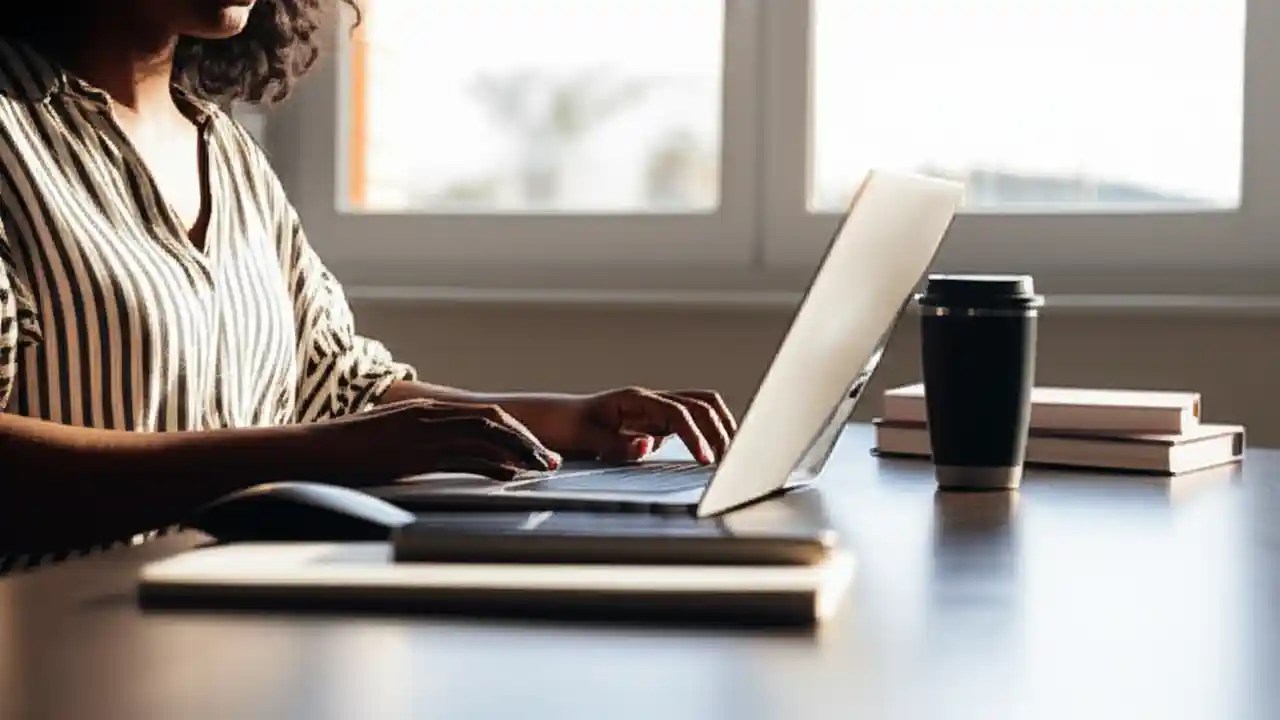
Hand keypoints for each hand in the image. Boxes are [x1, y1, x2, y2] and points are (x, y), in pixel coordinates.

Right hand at [318, 399, 561, 482]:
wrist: (311, 450)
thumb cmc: (345, 450)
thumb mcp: (388, 439)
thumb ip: (416, 442)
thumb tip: (439, 457)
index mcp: (426, 411)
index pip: (484, 416)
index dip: (516, 432)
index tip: (536, 450)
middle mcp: (430, 417)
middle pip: (494, 422)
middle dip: (528, 441)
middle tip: (552, 461)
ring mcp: (423, 433)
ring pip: (486, 436)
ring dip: (520, 453)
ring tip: (544, 469)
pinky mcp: (414, 453)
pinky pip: (462, 457)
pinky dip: (492, 466)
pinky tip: (511, 477)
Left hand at [529, 388, 737, 464]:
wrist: (556, 420)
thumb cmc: (567, 426)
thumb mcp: (584, 438)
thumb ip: (615, 444)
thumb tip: (649, 445)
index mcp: (636, 400)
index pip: (678, 413)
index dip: (695, 436)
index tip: (706, 461)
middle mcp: (652, 401)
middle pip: (701, 403)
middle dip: (720, 429)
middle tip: (730, 462)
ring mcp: (658, 411)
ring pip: (702, 408)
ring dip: (720, 428)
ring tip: (732, 456)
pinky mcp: (659, 424)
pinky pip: (693, 423)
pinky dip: (709, 434)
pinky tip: (716, 454)